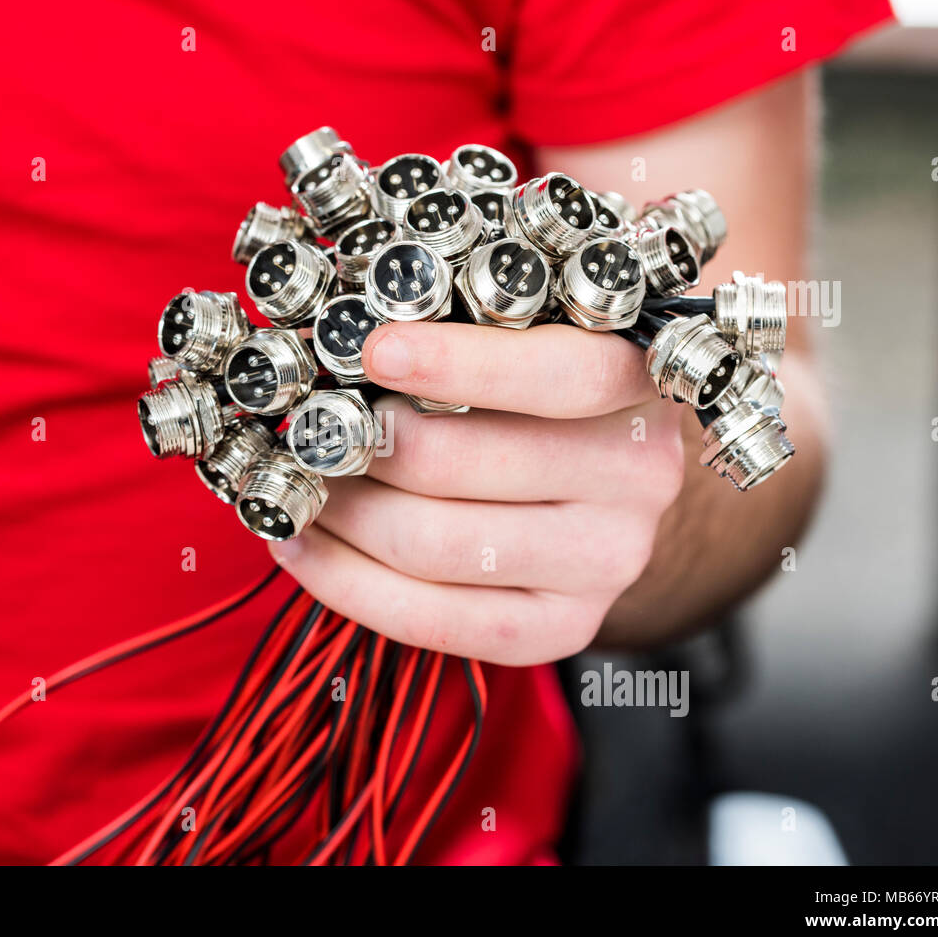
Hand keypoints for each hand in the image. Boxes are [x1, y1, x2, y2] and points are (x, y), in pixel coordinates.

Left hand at [266, 319, 686, 665]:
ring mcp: (606, 563)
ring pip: (435, 546)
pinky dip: (346, 582)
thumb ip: (474, 307)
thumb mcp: (535, 323)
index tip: (375, 348)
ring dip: (340, 511)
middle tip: (303, 422)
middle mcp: (639, 477)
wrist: (605, 481)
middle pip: (466, 466)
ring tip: (297, 479)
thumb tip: (348, 308)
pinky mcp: (562, 629)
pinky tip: (300, 545)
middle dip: (359, 442)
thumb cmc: (539, 383)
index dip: (462, 363)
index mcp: (639, 383)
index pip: (561, 374)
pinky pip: (435, 621)